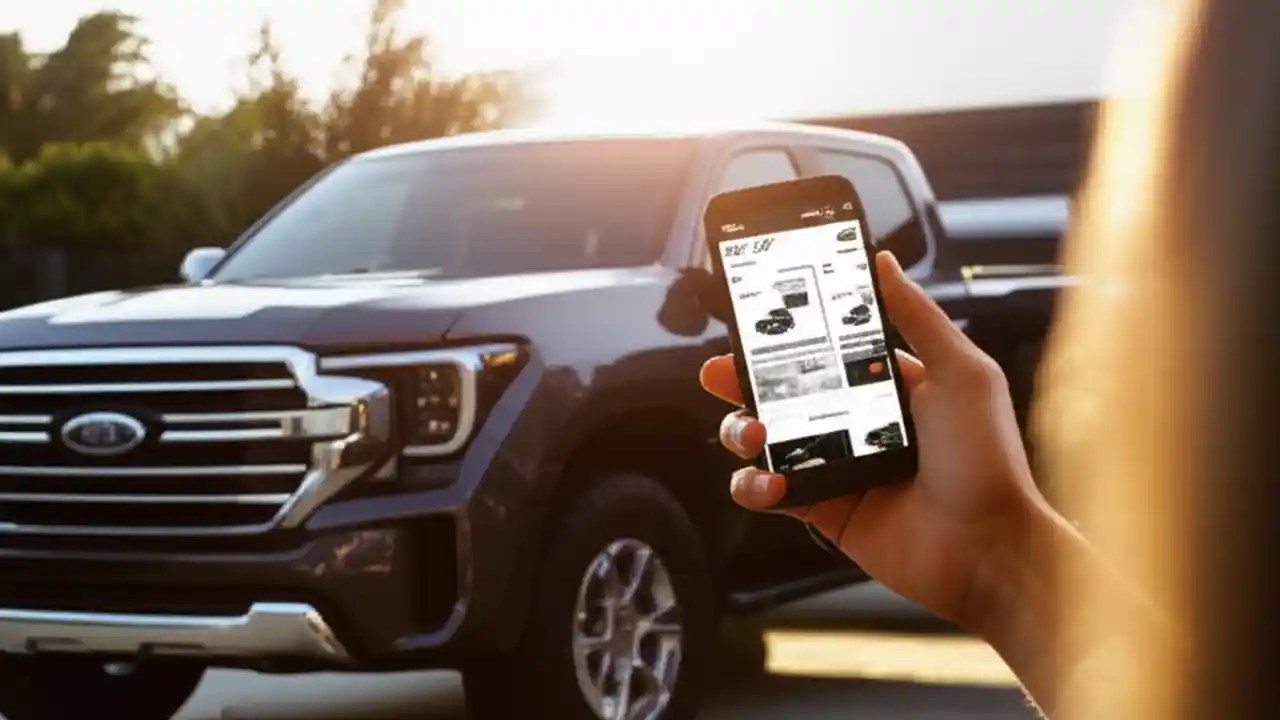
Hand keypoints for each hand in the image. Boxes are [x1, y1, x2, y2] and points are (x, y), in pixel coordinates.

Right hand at [699, 252, 1053, 630]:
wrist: (988, 549)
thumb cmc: (988, 460)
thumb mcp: (961, 372)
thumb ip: (918, 316)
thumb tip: (882, 261)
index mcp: (887, 386)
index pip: (823, 351)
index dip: (785, 338)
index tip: (753, 321)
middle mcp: (857, 424)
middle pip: (781, 392)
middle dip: (743, 380)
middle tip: (721, 372)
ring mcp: (837, 467)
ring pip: (764, 440)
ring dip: (742, 431)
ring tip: (755, 433)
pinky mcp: (823, 510)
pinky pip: (768, 492)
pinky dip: (755, 485)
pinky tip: (771, 482)